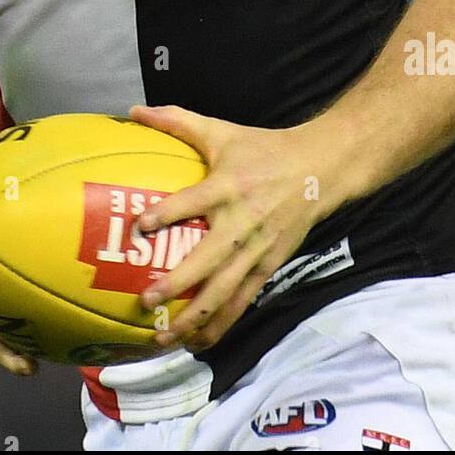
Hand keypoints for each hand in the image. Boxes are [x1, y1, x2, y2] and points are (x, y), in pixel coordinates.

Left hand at [129, 104, 336, 352]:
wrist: (320, 170)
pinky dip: (220, 324)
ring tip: (163, 338)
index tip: (139, 227)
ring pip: (224, 292)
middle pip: (208, 260)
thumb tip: (134, 110)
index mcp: (228, 186)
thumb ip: (177, 121)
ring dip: (194, 318)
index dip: (167, 214)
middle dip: (177, 284)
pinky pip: (242, 301)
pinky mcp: (269, 266)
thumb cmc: (263, 150)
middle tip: (145, 301)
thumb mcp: (222, 132)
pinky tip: (198, 343)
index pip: (193, 201)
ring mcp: (257, 249)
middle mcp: (242, 222)